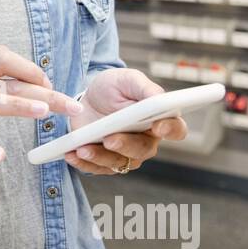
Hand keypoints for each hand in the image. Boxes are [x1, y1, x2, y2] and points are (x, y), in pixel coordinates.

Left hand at [66, 68, 186, 174]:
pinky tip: (71, 154)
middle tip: (110, 139)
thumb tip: (160, 97)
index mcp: (159, 119)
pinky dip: (84, 163)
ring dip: (100, 157)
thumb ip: (145, 88)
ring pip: (120, 162)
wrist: (86, 99)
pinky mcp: (106, 161)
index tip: (159, 126)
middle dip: (126, 145)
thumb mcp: (127, 80)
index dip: (170, 129)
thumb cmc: (112, 88)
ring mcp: (126, 154)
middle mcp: (146, 141)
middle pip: (143, 150)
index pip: (176, 129)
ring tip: (83, 148)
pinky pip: (97, 168)